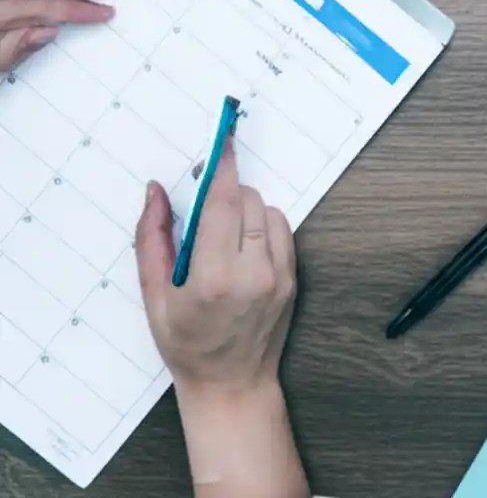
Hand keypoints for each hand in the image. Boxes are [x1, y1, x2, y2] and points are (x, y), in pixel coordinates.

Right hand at [134, 142, 308, 497]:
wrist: (231, 384)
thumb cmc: (186, 344)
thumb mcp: (155, 294)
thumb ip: (152, 237)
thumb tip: (157, 191)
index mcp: (214, 277)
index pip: (224, 203)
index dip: (222, 168)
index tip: (220, 142)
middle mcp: (254, 273)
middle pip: (249, 201)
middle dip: (227, 191)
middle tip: (205, 200)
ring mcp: (279, 276)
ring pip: (269, 213)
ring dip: (246, 210)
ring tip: (222, 235)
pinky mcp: (294, 280)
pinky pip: (283, 232)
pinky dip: (264, 228)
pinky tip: (242, 248)